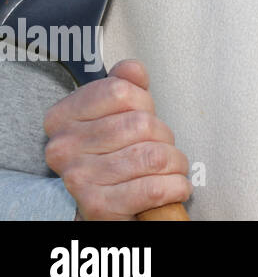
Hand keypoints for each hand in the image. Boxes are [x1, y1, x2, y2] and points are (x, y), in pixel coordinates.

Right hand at [44, 59, 191, 219]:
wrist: (107, 203)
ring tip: (169, 167)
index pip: (119, 91)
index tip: (143, 114)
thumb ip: (125, 84)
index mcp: (62, 117)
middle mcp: (63, 148)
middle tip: (160, 146)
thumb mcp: (117, 112)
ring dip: (174, 162)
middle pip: (141, 124)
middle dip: (164, 135)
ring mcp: (78, 178)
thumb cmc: (113, 154)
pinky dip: (175, 186)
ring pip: (153, 156)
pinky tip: (172, 186)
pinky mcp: (99, 207)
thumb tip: (131, 69)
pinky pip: (154, 189)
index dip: (144, 102)